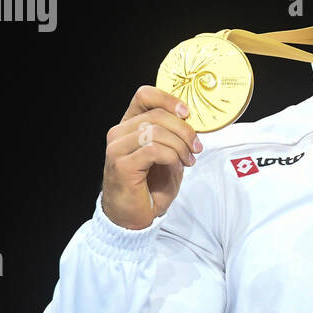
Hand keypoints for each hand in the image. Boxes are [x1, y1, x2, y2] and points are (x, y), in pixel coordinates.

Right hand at [101, 85, 201, 229]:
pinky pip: (153, 150)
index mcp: (129, 126)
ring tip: (188, 160)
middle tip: (196, 147)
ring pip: (155, 131)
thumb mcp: (168, 155)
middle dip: (184, 130)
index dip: (168, 99)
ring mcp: (117, 149)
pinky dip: (172, 156)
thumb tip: (190, 121)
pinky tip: (178, 166)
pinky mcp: (121, 165)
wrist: (134, 217)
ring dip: (180, 145)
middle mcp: (119, 133)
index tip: (187, 113)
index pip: (144, 95)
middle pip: (156, 114)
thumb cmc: (150, 188)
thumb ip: (173, 135)